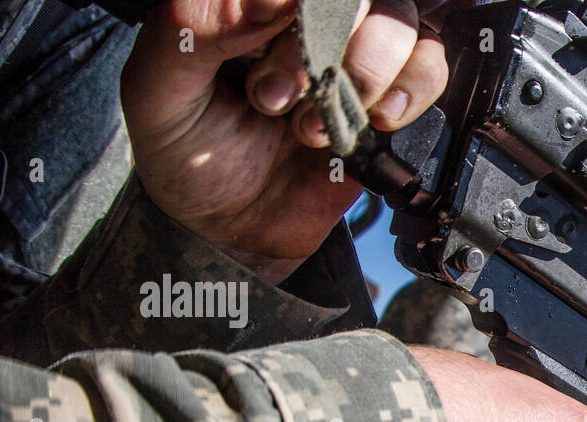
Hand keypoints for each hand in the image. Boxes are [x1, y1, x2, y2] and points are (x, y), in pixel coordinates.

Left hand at [122, 0, 446, 282]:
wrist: (233, 233)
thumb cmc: (189, 157)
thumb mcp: (157, 89)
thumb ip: (195, 27)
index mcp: (253, 4)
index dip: (296, 5)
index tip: (265, 30)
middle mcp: (306, 19)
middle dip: (323, 44)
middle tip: (276, 98)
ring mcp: (352, 56)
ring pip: (400, 21)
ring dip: (366, 70)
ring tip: (315, 124)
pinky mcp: (388, 99)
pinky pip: (429, 68)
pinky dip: (411, 89)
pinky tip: (376, 119)